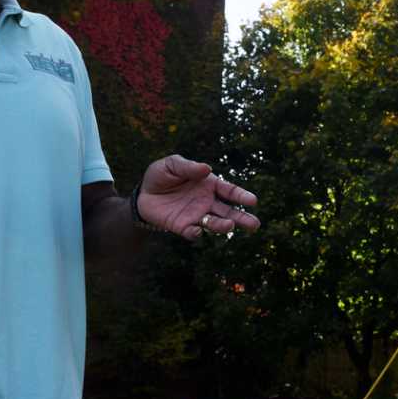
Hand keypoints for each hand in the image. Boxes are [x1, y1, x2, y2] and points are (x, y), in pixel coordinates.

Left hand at [135, 155, 258, 240]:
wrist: (143, 193)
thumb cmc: (161, 175)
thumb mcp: (172, 164)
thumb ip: (188, 167)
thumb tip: (207, 169)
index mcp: (209, 185)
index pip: (229, 191)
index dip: (241, 196)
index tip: (253, 201)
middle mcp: (207, 202)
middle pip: (228, 211)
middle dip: (242, 218)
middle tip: (255, 225)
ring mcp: (196, 215)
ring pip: (214, 223)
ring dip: (222, 226)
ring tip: (230, 225)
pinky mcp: (182, 226)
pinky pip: (192, 232)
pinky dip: (195, 233)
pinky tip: (197, 231)